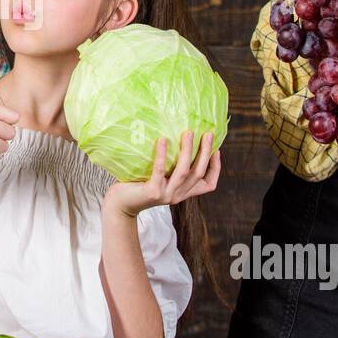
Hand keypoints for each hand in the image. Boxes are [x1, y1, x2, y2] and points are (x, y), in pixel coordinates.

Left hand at [104, 130, 221, 217]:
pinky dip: (162, 154)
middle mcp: (178, 195)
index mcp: (183, 192)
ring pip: (184, 171)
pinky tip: (163, 140)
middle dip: (205, 152)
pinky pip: (160, 170)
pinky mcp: (153, 192)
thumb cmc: (139, 186)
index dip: (215, 168)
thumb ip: (171, 168)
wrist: (120, 205)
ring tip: (189, 133)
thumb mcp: (161, 179)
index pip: (208, 184)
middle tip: (208, 134)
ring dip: (188, 151)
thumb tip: (176, 137)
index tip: (217, 150)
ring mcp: (166, 194)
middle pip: (198, 173)